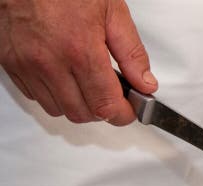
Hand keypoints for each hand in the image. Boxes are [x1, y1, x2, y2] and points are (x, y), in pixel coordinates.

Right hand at [0, 0, 156, 125]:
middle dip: (101, 110)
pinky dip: (52, 94)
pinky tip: (63, 76)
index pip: (105, 106)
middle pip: (82, 113)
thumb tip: (145, 83)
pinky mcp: (10, 62)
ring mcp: (27, 64)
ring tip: (86, 82)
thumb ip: (131, 52)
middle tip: (111, 94)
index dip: (122, 115)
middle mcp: (50, 62)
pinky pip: (34, 95)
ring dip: (76, 104)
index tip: (129, 110)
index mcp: (80, 50)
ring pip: (57, 109)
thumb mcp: (111, 11)